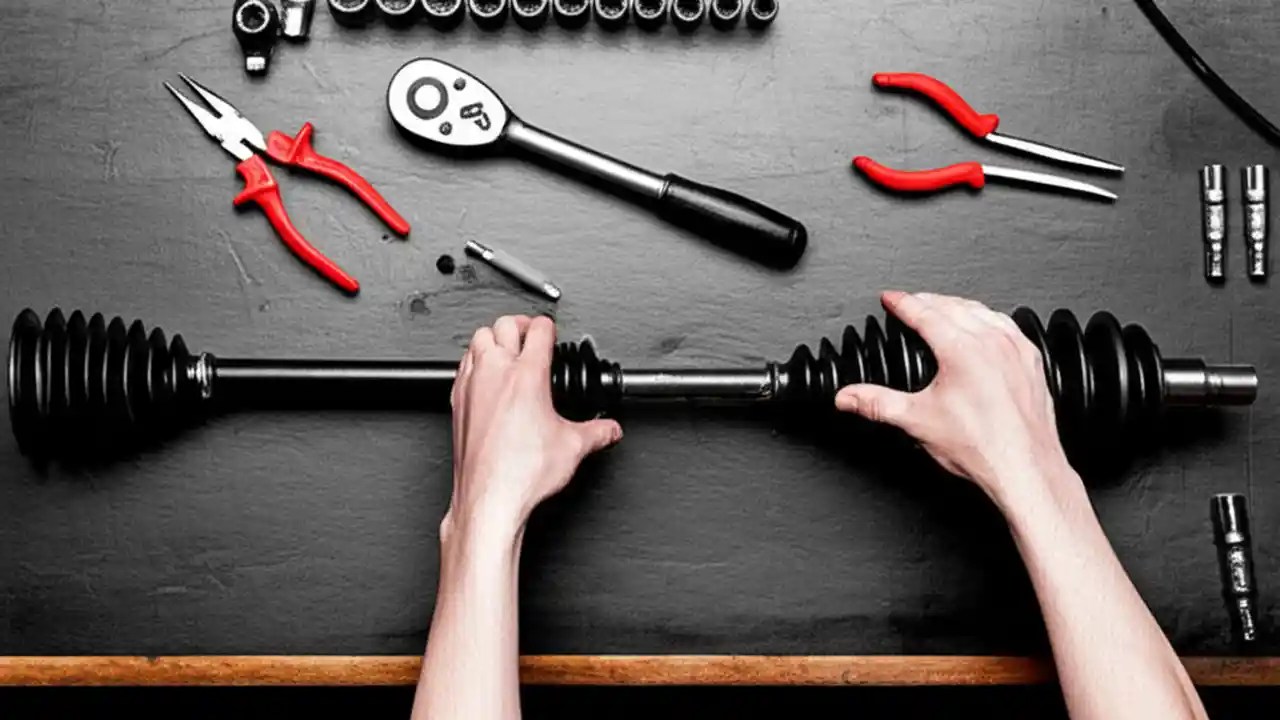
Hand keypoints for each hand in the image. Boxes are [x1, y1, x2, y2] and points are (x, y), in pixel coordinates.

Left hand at [444, 315, 622, 540]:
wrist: (489, 496)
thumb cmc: (521, 472)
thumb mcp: (574, 447)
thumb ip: (598, 432)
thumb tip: (609, 428)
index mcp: (527, 375)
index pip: (539, 329)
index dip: (549, 327)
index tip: (551, 333)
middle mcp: (496, 373)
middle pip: (503, 324)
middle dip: (520, 324)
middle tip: (529, 333)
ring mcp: (472, 385)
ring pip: (476, 339)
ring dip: (492, 338)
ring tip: (505, 346)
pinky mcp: (457, 402)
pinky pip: (462, 365)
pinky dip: (474, 361)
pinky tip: (483, 374)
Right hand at [835, 291, 1072, 507]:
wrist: (1024, 469)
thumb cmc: (983, 448)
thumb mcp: (916, 421)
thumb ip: (876, 404)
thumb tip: (849, 397)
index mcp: (962, 349)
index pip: (924, 313)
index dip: (902, 303)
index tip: (891, 298)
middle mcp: (993, 342)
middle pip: (953, 305)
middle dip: (927, 300)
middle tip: (910, 301)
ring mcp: (1017, 350)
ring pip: (983, 311)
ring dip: (958, 305)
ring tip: (943, 308)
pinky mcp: (1033, 362)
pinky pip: (1009, 326)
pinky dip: (989, 319)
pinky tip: (986, 328)